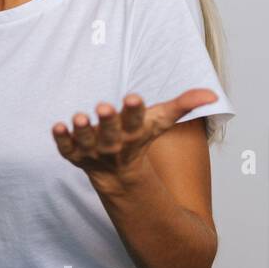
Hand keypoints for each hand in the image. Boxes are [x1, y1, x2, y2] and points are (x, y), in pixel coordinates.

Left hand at [51, 88, 216, 186]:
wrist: (116, 173)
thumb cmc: (137, 138)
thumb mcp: (159, 121)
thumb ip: (183, 105)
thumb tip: (212, 94)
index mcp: (134, 132)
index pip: (136, 121)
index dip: (134, 110)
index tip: (132, 97)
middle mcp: (113, 143)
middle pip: (111, 133)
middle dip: (108, 121)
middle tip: (103, 107)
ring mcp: (92, 150)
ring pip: (86, 141)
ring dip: (82, 130)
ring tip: (79, 117)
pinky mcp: (74, 153)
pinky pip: (66, 148)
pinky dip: (60, 139)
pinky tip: (56, 126)